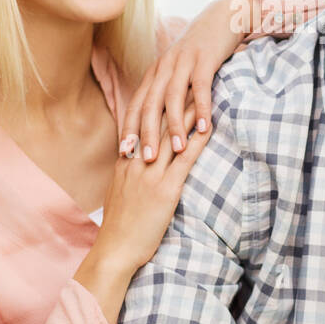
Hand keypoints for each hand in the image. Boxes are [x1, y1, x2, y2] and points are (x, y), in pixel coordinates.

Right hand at [74, 101, 210, 323]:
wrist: (114, 250)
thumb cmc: (120, 228)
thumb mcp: (120, 193)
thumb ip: (130, 174)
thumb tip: (139, 162)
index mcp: (127, 160)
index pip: (145, 122)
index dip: (159, 101)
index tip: (172, 81)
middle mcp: (137, 161)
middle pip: (159, 121)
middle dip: (176, 97)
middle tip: (191, 73)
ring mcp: (150, 174)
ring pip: (172, 135)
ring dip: (189, 111)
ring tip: (205, 89)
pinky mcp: (165, 190)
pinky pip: (184, 160)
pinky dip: (197, 141)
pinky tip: (210, 127)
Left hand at [120, 0, 250, 163]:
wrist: (220, 19)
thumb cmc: (200, 52)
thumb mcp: (179, 71)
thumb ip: (168, 93)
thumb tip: (159, 125)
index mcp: (155, 73)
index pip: (137, 105)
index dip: (129, 129)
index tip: (124, 154)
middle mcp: (164, 67)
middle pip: (150, 104)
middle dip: (147, 133)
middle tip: (146, 159)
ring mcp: (184, 62)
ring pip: (173, 97)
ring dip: (175, 125)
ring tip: (177, 149)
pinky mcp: (205, 59)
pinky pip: (201, 87)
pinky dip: (201, 108)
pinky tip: (204, 128)